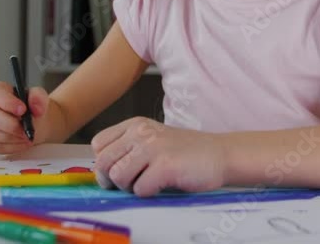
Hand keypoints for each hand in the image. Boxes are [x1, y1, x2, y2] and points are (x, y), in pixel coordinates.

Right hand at [0, 81, 49, 153]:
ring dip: (13, 137)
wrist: (32, 122)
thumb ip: (38, 97)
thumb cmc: (29, 107)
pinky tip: (21, 142)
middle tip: (26, 129)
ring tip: (27, 135)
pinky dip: (11, 146)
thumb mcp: (38, 96)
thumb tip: (36, 107)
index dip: (8, 102)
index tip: (23, 110)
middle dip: (11, 125)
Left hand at [91, 117, 226, 196]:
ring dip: (130, 187)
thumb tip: (103, 173)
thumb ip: (128, 149)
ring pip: (118, 177)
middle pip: (103, 163)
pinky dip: (149, 193)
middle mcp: (141, 132)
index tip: (117, 172)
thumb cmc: (186, 153)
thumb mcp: (153, 140)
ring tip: (148, 182)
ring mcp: (153, 147)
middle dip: (112, 180)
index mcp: (136, 125)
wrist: (221, 154)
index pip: (98, 144)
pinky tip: (163, 185)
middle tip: (130, 184)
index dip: (104, 163)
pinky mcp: (165, 165)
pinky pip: (140, 189)